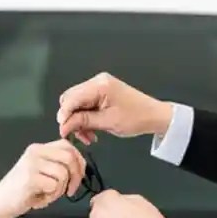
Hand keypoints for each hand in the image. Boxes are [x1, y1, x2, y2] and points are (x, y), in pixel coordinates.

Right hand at [0, 140, 86, 217]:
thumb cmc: (22, 190)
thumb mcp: (40, 171)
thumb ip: (56, 164)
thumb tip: (80, 165)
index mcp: (38, 148)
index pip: (68, 146)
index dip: (79, 161)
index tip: (78, 176)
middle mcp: (34, 152)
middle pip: (69, 158)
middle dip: (75, 177)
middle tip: (70, 190)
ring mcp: (32, 164)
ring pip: (63, 174)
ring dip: (59, 190)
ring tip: (46, 195)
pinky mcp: (30, 179)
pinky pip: (54, 186)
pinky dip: (50, 197)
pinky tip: (38, 199)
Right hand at [56, 73, 172, 144]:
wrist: (153, 116)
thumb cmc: (137, 117)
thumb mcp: (107, 122)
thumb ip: (83, 122)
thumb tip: (64, 125)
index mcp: (100, 85)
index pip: (72, 99)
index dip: (64, 115)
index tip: (63, 130)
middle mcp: (98, 82)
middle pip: (71, 100)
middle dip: (71, 119)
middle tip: (76, 134)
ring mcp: (100, 86)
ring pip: (76, 104)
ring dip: (79, 121)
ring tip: (88, 136)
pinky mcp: (102, 93)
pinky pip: (85, 104)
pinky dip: (85, 118)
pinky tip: (91, 129)